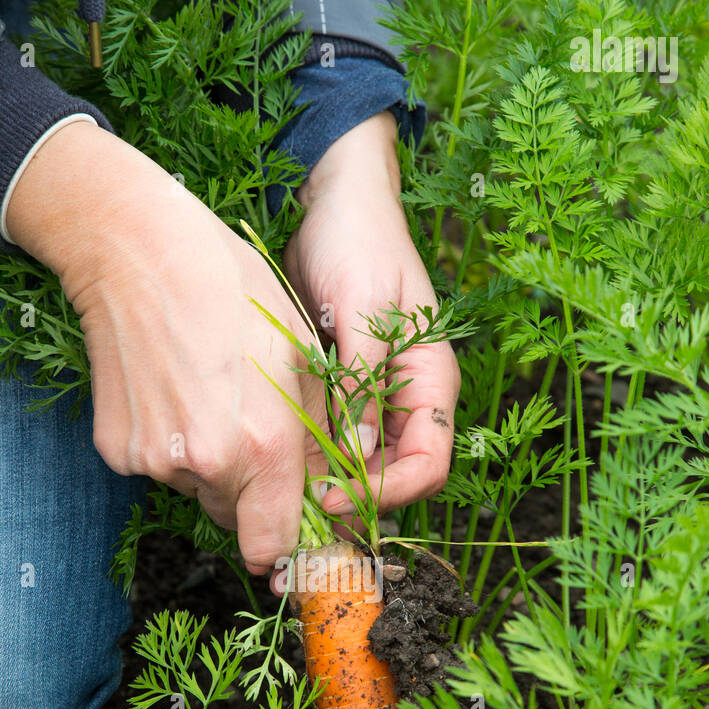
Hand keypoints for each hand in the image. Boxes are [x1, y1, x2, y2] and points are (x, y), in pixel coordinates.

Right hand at [6, 122, 325, 573]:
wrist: (135, 251)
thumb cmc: (231, 289)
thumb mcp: (301, 356)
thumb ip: (318, 436)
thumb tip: (328, 488)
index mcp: (265, 445)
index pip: (276, 543)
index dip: (285, 541)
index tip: (288, 527)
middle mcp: (209, 465)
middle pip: (236, 519)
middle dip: (250, 494)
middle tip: (249, 435)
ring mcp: (156, 460)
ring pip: (198, 491)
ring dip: (211, 466)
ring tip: (208, 397)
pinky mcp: (117, 450)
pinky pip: (159, 468)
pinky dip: (170, 446)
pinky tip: (172, 392)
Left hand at [283, 111, 460, 519]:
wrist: (331, 200)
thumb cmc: (358, 241)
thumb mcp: (363, 310)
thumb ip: (364, 382)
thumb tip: (360, 450)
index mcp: (431, 382)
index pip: (427, 465)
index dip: (386, 491)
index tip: (335, 494)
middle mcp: (408, 399)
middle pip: (394, 476)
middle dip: (355, 497)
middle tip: (301, 508)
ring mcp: (375, 396)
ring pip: (360, 464)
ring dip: (328, 483)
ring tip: (285, 493)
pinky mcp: (341, 388)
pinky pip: (332, 438)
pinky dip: (310, 456)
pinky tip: (276, 461)